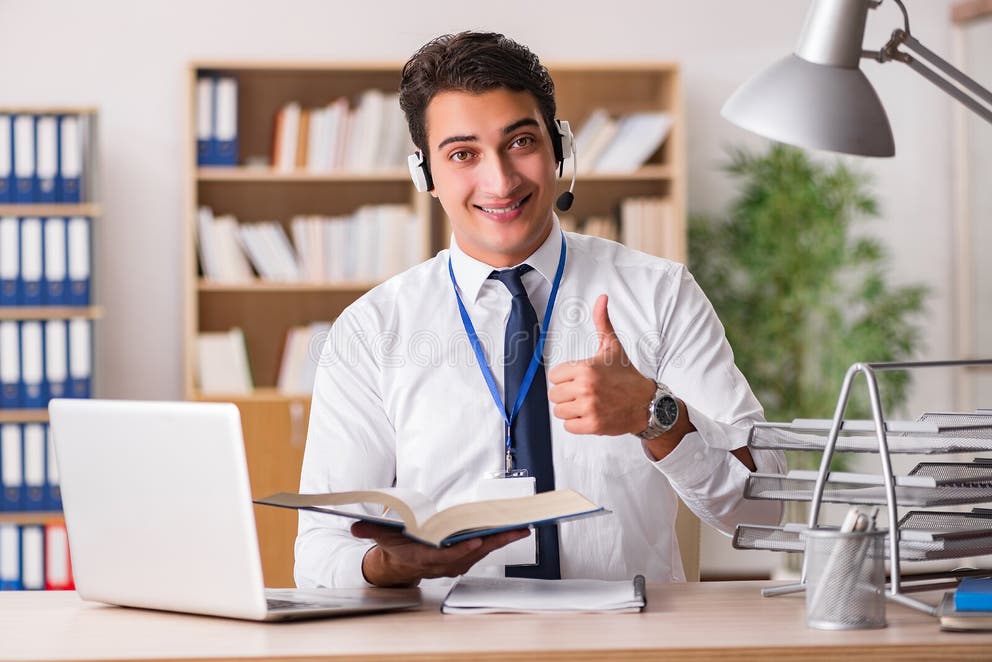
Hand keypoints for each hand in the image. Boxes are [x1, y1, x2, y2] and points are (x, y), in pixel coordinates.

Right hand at [352, 521, 529, 587]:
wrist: (401, 564)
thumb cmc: (395, 546)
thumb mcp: (382, 537)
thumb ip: (370, 530)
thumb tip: (355, 526)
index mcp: (426, 557)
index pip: (446, 556)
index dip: (461, 551)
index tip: (475, 542)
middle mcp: (445, 562)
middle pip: (474, 553)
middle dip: (495, 542)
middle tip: (515, 530)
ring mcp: (457, 561)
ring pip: (483, 551)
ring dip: (503, 540)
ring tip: (522, 527)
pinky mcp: (465, 557)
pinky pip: (485, 548)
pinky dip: (500, 540)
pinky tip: (514, 530)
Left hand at [547, 294, 655, 435]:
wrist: (646, 403)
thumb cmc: (626, 376)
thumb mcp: (613, 347)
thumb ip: (602, 322)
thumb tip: (602, 298)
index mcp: (586, 368)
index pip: (555, 376)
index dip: (565, 377)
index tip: (579, 378)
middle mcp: (586, 388)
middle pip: (554, 395)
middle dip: (566, 394)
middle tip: (582, 392)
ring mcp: (589, 408)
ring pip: (560, 411)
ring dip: (570, 409)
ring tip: (586, 403)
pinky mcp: (593, 425)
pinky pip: (568, 426)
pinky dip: (576, 423)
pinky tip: (589, 415)